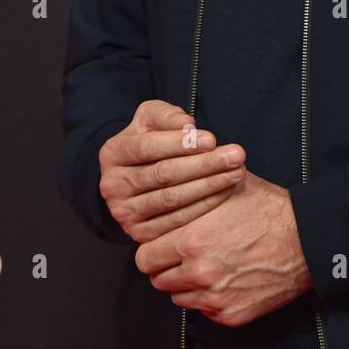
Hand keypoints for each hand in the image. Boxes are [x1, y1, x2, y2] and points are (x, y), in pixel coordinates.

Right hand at [98, 99, 245, 242]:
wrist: (138, 175)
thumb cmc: (150, 140)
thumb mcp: (151, 119)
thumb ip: (166, 115)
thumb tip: (186, 125)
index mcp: (112, 153)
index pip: (147, 147)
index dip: (180, 143)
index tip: (212, 139)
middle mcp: (113, 185)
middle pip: (163, 174)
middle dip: (204, 164)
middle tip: (236, 156)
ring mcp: (124, 213)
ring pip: (171, 199)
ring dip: (209, 185)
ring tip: (237, 172)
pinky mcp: (140, 234)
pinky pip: (176, 221)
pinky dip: (204, 206)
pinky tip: (225, 192)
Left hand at [135, 169, 313, 326]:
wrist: (308, 241)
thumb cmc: (271, 210)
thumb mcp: (232, 185)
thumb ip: (198, 184)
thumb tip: (179, 166)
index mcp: (191, 240)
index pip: (145, 256)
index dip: (153, 248)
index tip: (163, 243)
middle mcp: (198, 273)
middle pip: (158, 280)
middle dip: (166, 267)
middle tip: (181, 256)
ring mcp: (214, 298)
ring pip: (179, 297)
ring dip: (186, 284)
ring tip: (205, 266)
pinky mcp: (231, 316)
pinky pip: (204, 311)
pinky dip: (209, 298)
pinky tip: (224, 278)